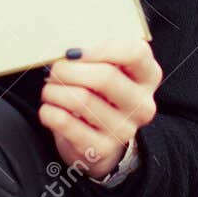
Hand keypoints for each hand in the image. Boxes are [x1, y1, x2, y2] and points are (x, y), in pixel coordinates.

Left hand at [39, 39, 160, 178]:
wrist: (101, 138)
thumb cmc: (101, 92)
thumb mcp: (110, 67)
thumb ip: (97, 51)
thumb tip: (68, 49)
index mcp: (148, 77)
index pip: (135, 53)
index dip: (102, 48)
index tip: (76, 51)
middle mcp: (142, 105)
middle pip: (105, 77)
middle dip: (70, 69)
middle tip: (56, 70)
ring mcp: (124, 130)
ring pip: (81, 99)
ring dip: (54, 90)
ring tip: (50, 88)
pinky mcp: (101, 149)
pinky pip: (65, 122)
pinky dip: (49, 111)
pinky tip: (50, 107)